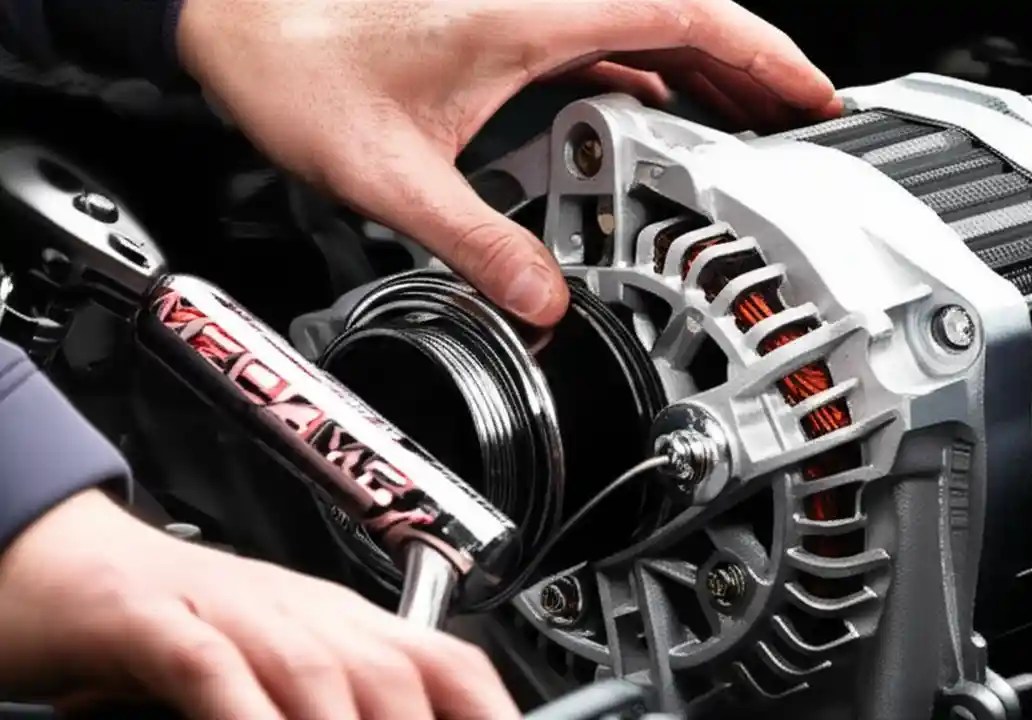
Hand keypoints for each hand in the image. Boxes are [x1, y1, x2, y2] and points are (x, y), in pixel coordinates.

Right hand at [0, 490, 518, 718]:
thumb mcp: (273, 672)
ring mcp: (230, 611)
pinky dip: (241, 712)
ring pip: (316, 671)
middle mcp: (299, 612)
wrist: (65, 562)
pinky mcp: (152, 622)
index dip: (489, 712)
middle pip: (392, 672)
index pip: (443, 661)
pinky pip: (209, 667)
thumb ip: (335, 706)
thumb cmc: (175, 626)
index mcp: (340, 623)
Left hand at [175, 0, 841, 326]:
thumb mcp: (393, 176)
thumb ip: (476, 245)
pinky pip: (606, 43)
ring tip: (750, 127)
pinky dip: (650, 74)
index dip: (763, 53)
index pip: (685, 14)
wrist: (233, 21)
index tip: (811, 95)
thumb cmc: (294, 66)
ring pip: (649, 27)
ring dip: (706, 71)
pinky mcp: (508, 27)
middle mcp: (540, 0)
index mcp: (531, 14)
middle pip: (684, 17)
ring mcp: (527, 10)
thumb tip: (543, 303)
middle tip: (799, 127)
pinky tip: (659, 114)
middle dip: (753, 70)